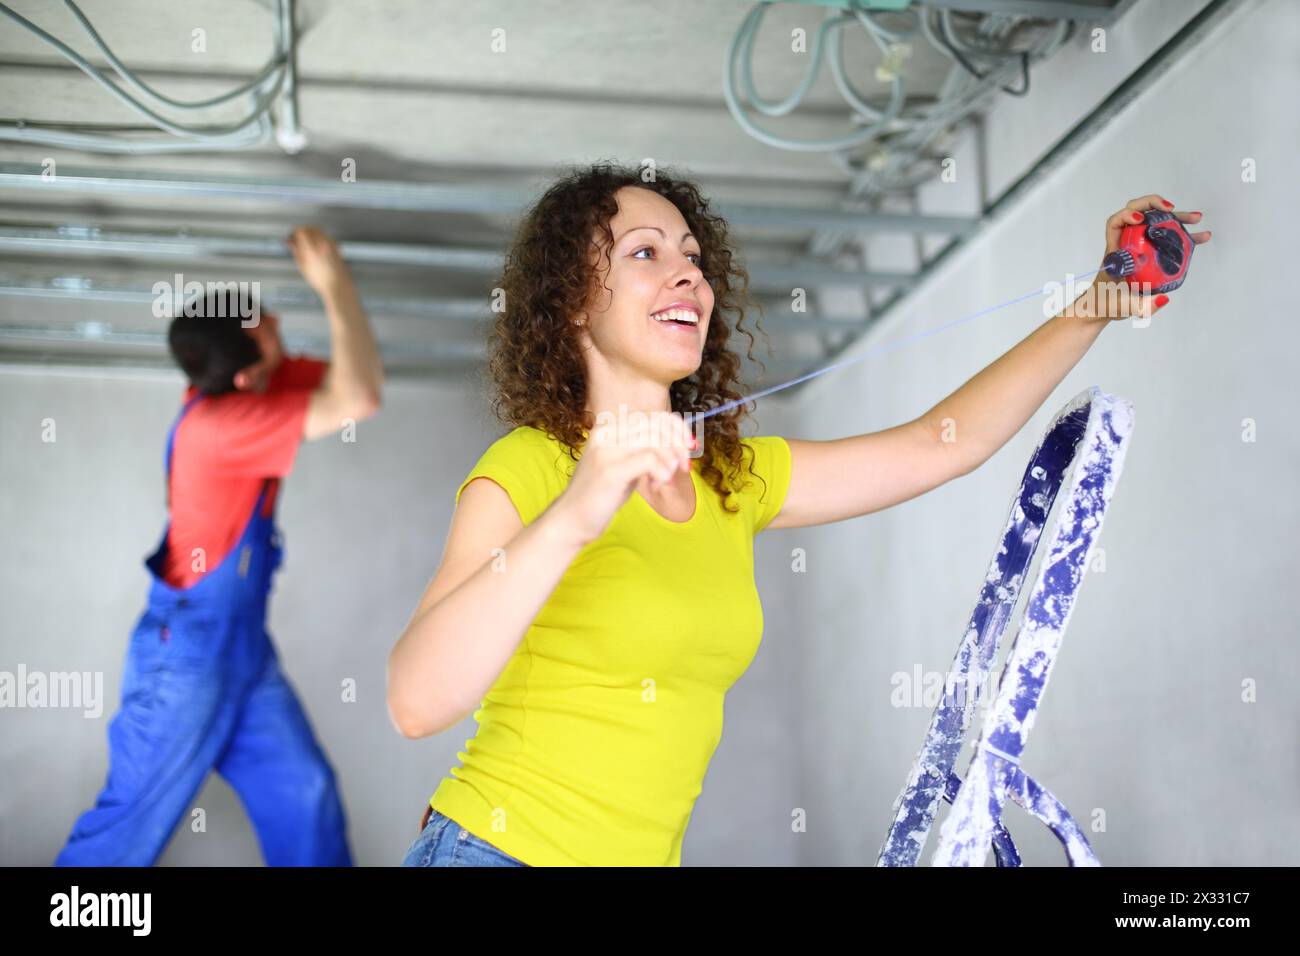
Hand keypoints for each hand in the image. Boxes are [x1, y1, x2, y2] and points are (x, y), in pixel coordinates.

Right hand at [287, 225, 351, 296]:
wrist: (337, 284)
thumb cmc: (320, 279)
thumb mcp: (302, 266)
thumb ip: (295, 251)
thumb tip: (289, 241)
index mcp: (311, 248)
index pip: (300, 230)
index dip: (294, 233)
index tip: (292, 237)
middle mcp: (321, 243)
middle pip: (310, 228)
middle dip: (303, 231)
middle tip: (299, 239)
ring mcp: (330, 243)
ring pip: (318, 230)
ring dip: (312, 233)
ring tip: (308, 243)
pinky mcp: (336, 246)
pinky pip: (326, 235)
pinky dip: (320, 237)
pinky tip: (317, 246)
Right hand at [552, 411, 696, 545]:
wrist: (572, 519)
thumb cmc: (602, 494)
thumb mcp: (626, 463)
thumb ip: (646, 449)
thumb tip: (683, 441)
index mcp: (609, 426)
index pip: (656, 416)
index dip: (679, 430)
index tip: (690, 448)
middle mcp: (606, 432)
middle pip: (659, 425)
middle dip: (680, 446)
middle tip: (685, 468)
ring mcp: (606, 450)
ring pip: (656, 440)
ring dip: (671, 461)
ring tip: (666, 480)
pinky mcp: (610, 470)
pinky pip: (650, 460)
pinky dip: (662, 473)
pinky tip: (656, 487)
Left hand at [1075, 194, 1211, 322]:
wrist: (1102, 307)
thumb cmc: (1106, 304)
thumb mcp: (1125, 307)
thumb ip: (1143, 306)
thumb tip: (1164, 298)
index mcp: (1116, 253)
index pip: (1114, 224)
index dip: (1126, 215)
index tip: (1140, 218)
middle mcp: (1126, 244)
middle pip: (1137, 214)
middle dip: (1154, 206)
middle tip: (1172, 209)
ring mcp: (1138, 246)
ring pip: (1155, 223)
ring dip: (1176, 218)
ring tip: (1196, 219)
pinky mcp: (1148, 253)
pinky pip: (1166, 238)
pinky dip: (1183, 235)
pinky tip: (1201, 237)